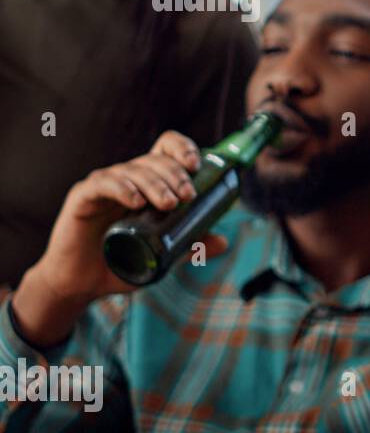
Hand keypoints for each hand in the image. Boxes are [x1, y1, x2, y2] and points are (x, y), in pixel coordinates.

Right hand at [13, 131, 226, 346]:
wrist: (83, 283)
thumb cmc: (122, 262)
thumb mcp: (163, 255)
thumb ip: (190, 246)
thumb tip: (223, 241)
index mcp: (148, 182)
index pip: (166, 149)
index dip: (183, 149)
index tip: (196, 166)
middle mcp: (127, 177)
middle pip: (154, 160)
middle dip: (176, 174)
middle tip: (188, 196)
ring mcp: (104, 185)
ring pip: (132, 170)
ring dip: (155, 183)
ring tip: (170, 203)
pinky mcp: (82, 196)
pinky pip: (103, 183)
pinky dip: (122, 189)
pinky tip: (135, 201)